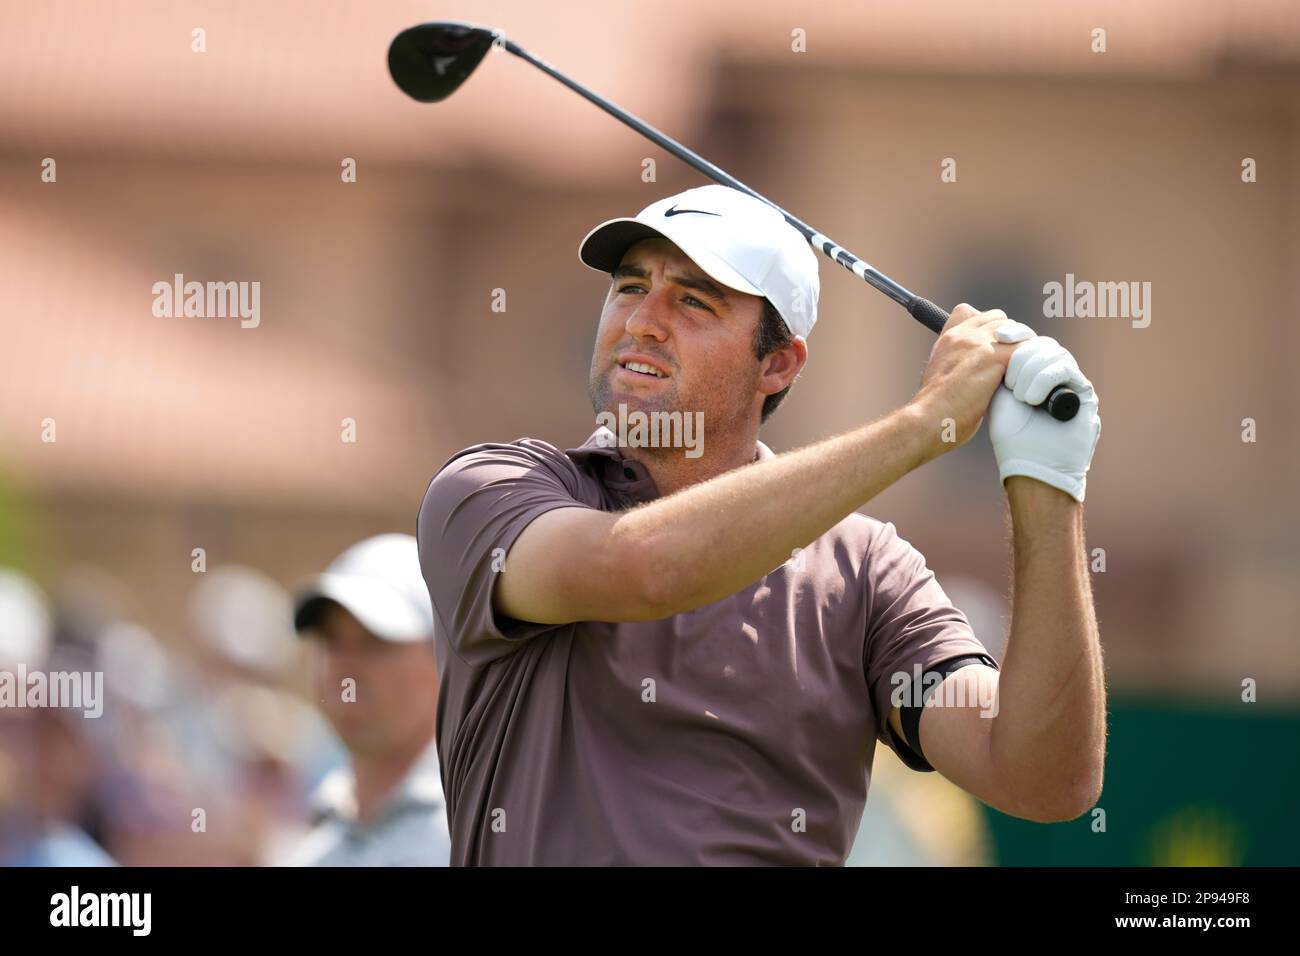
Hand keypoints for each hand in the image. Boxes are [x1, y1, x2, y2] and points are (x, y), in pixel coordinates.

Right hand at [911, 304, 1024, 450]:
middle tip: (1010, 364)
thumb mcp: (940, 376)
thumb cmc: (936, 408)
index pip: (972, 313)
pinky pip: (1026, 350)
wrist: (929, 418)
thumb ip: (958, 363)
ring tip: (1018, 374)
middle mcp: (963, 335)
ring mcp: (979, 343)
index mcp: (949, 338)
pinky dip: (1028, 365)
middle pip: (1000, 319)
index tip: (990, 347)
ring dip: (1022, 350)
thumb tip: (978, 371)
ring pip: (1017, 331)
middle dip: (1009, 338)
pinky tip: (1021, 383)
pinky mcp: (995, 357)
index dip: (986, 326)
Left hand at [987, 334, 1100, 502]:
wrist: (1029, 463)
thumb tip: (998, 333)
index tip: (999, 336)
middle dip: (1021, 356)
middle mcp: (1050, 374)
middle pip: (1040, 343)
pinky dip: (1046, 378)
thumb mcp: (998, 394)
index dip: (1016, 335)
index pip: (1027, 340)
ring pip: (1053, 352)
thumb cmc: (1011, 435)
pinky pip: (1066, 368)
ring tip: (1021, 397)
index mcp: (1030, 372)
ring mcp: (1068, 382)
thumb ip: (1000, 365)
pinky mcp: (1083, 392)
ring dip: (1031, 371)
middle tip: (1009, 382)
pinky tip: (1033, 398)